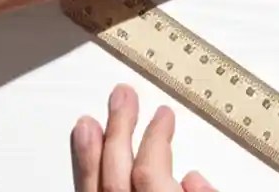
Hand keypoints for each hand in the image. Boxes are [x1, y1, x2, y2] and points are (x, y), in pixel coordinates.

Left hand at [72, 84, 214, 191]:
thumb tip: (194, 179)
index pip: (149, 173)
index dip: (155, 138)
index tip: (164, 115)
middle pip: (116, 175)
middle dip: (119, 130)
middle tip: (123, 96)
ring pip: (92, 189)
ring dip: (88, 152)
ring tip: (86, 122)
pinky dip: (83, 172)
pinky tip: (84, 156)